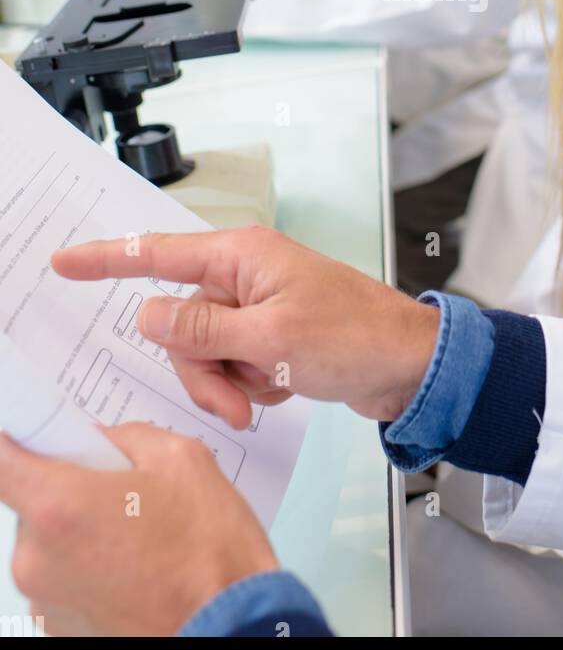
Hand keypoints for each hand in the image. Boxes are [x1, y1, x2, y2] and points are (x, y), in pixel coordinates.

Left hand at [0, 423, 277, 635]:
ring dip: (81, 532)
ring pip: (50, 541)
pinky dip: (90, 568)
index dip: (17, 439)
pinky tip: (136, 568)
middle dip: (69, 487)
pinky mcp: (58, 627)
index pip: (2, 458)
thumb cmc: (210, 553)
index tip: (36, 434)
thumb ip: (126, 436)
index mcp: (59, 506)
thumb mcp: (181, 458)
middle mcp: (38, 558)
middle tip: (121, 491)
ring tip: (139, 538)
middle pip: (32, 500)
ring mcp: (45, 599)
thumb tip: (100, 440)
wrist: (231, 627)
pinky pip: (63, 578)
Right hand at [53, 226, 439, 426]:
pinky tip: (289, 385)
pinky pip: (232, 366)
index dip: (107, 259)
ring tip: (272, 389)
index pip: (158, 254)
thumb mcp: (272, 340)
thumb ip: (202, 331)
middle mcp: (245, 275)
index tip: (65, 262)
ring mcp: (257, 307)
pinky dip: (253, 385)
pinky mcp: (270, 336)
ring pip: (204, 353)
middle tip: (237, 395)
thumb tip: (149, 315)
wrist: (409, 366)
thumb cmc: (357, 337)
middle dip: (202, 368)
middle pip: (180, 324)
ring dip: (230, 382)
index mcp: (242, 256)